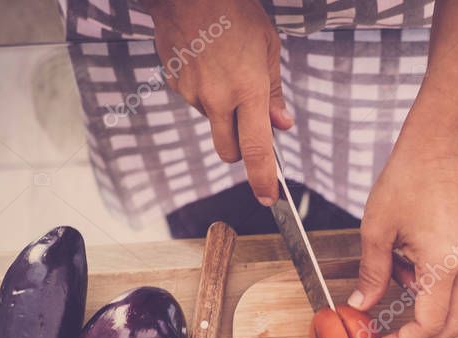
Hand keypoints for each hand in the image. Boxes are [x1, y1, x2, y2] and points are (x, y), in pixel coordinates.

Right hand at [145, 0, 290, 203]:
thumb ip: (275, 91)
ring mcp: (192, 93)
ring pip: (211, 122)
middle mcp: (218, 98)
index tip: (268, 197)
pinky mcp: (175, 84)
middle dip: (239, 151)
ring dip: (221, 111)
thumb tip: (282, 124)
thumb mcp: (268, 46)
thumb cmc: (233, 10)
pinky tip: (207, 63)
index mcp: (248, 89)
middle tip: (248, 126)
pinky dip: (204, 92)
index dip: (263, 179)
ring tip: (225, 69)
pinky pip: (194, 101)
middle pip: (227, 151)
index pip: (256, 149)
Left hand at [349, 143, 457, 337]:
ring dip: (421, 311)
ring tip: (390, 280)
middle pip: (449, 326)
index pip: (428, 324)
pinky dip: (426, 291)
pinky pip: (449, 287)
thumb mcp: (376, 231)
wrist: (432, 152)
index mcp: (443, 264)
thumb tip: (362, 306)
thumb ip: (372, 275)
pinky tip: (402, 266)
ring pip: (451, 309)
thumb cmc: (406, 182)